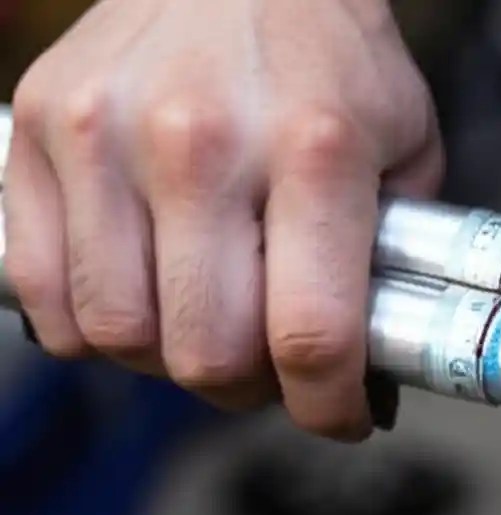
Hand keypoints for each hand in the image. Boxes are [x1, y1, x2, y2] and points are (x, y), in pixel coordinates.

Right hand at [2, 0, 441, 440]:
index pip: (309, 335)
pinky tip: (141, 294)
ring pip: (115, 334)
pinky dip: (91, 323)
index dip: (326, 408)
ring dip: (166, 360)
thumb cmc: (328, 55)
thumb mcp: (404, 143)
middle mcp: (202, 144)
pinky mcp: (38, 126)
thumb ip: (393, 251)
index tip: (339, 416)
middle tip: (269, 372)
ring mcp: (106, 134)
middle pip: (203, 353)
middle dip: (246, 390)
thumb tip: (372, 357)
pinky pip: (43, 286)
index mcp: (315, 150)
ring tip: (204, 326)